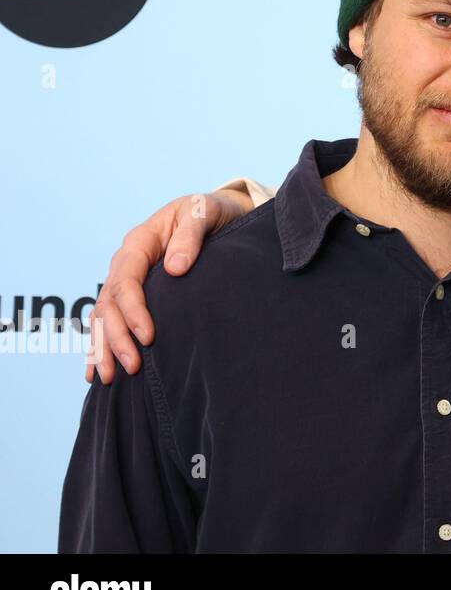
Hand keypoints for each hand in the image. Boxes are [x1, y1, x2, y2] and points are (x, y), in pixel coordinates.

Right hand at [86, 188, 253, 383]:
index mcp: (139, 242)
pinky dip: (100, 345)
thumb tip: (176, 269)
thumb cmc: (209, 210)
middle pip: (109, 304)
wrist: (216, 211)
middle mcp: (126, 262)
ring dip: (103, 348)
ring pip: (103, 317)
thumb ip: (190, 236)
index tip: (149, 336)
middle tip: (132, 367)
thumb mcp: (203, 212)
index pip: (126, 282)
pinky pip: (109, 320)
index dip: (133, 311)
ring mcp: (127, 279)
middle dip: (116, 338)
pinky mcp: (134, 293)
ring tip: (110, 378)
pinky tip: (95, 371)